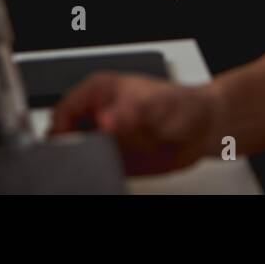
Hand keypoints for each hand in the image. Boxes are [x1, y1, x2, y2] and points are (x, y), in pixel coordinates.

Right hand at [47, 73, 222, 175]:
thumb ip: (129, 112)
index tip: (69, 144)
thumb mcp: (155, 105)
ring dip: (80, 161)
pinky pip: (93, 167)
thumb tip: (105, 120)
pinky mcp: (113, 157)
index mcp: (99, 90)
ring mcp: (104, 136)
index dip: (61, 128)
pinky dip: (95, 173)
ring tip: (99, 163)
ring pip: (76, 152)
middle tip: (82, 157)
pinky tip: (108, 171)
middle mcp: (98, 112)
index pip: (63, 109)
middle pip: (64, 132)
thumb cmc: (182, 105)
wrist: (203, 129)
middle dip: (68, 147)